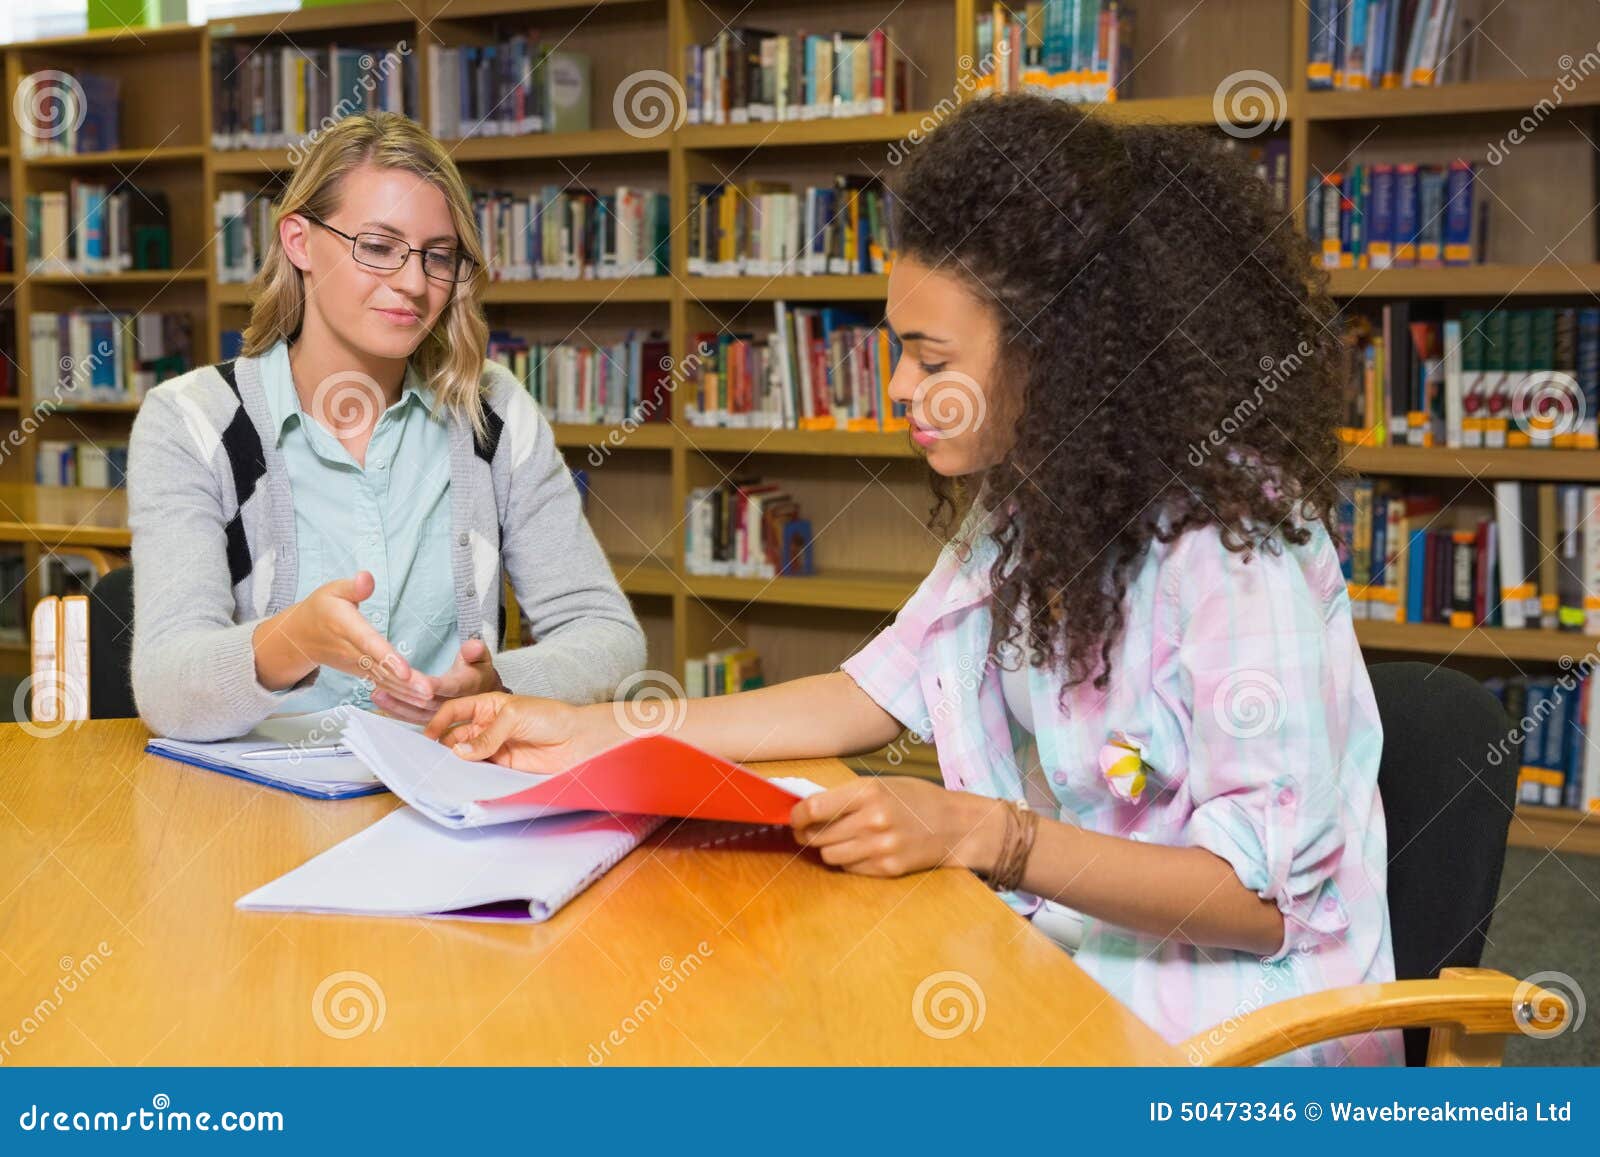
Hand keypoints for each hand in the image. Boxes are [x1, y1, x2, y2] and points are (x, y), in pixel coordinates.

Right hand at [254, 571, 431, 702]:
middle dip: (405, 682)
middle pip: (381, 668)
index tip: (404, 670)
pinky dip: (400, 695)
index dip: (386, 656)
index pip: (368, 643)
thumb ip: (352, 587)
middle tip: (430, 691)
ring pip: (383, 680)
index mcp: (346, 627)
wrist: (300, 636)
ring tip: (432, 699)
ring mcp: (356, 665)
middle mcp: (351, 650)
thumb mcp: (332, 590)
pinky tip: (420, 702)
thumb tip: (367, 577)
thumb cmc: (321, 608)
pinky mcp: (362, 672)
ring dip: (407, 693)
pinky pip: (382, 685)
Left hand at [371, 638, 504, 723]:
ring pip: (416, 713)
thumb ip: (476, 651)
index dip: (431, 685)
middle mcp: (453, 704)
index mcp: (465, 687)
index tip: (411, 679)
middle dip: (404, 695)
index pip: (447, 687)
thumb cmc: (478, 671)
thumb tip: (473, 646)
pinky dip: (396, 710)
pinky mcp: (431, 719)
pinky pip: (412, 717)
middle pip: (426, 703)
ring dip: (395, 705)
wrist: (482, 692)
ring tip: (376, 694)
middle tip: (381, 684)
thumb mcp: (482, 657)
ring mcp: (441, 715)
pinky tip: (381, 701)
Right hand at [423, 693, 624, 772]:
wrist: (577, 740)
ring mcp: (494, 747)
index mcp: (487, 705)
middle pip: (455, 737)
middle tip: (429, 760)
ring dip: (454, 764)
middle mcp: (486, 726)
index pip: (455, 711)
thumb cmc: (550, 717)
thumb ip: (487, 735)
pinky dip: (470, 776)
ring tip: (441, 772)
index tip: (426, 736)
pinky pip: (480, 772)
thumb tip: (459, 753)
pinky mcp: (503, 767)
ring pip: (465, 757)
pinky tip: (461, 781)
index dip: (439, 722)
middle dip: (442, 747)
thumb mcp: (514, 716)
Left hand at [790, 776, 1007, 877]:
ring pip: (829, 856)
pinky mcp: (887, 868)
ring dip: (828, 849)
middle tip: (808, 831)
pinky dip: (848, 861)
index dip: (797, 815)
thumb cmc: (916, 800)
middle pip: (817, 836)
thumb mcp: (882, 785)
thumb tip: (807, 807)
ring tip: (841, 839)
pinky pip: (849, 869)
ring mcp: (880, 847)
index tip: (795, 817)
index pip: (814, 808)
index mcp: (868, 793)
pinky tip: (861, 850)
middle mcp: (873, 820)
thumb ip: (847, 796)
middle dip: (807, 834)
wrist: (956, 825)